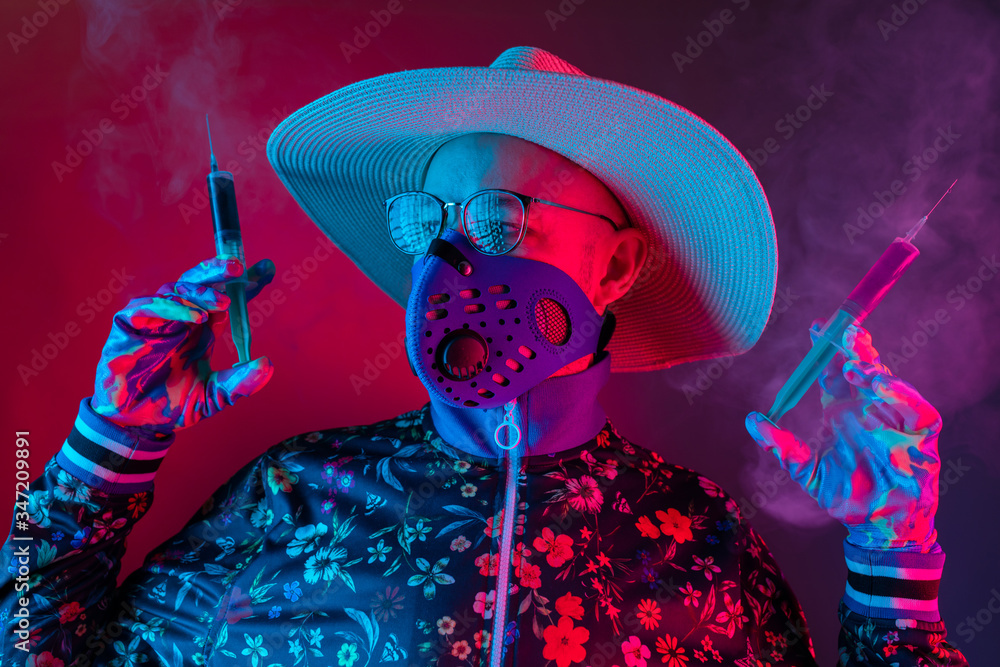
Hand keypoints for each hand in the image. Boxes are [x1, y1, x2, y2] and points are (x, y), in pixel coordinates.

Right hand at [91, 255, 275, 431]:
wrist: (137, 425)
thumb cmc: (173, 406)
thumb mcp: (213, 396)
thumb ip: (239, 382)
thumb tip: (268, 365)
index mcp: (202, 329)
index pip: (224, 298)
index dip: (244, 284)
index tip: (267, 269)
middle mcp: (180, 319)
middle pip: (199, 284)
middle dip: (219, 272)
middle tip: (239, 268)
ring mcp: (155, 320)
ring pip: (175, 290)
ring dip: (200, 292)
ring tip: (222, 302)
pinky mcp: (129, 326)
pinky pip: (148, 306)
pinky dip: (173, 308)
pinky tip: (195, 317)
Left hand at [745, 321, 941, 549]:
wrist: (878, 526)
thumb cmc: (846, 497)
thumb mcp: (806, 471)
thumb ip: (781, 446)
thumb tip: (752, 419)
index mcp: (840, 411)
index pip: (832, 371)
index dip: (825, 349)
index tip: (816, 328)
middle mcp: (867, 409)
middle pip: (862, 367)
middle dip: (853, 346)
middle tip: (841, 330)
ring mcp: (894, 419)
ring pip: (887, 381)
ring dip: (871, 368)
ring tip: (852, 365)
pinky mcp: (920, 434)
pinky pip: (914, 407)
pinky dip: (898, 393)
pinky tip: (879, 385)